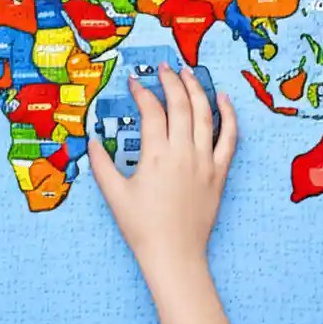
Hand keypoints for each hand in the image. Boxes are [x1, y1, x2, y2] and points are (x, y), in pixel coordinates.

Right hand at [87, 63, 236, 274]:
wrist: (174, 255)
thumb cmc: (142, 227)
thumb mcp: (114, 194)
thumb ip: (100, 164)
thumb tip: (92, 140)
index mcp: (156, 155)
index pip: (152, 111)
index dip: (142, 93)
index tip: (134, 83)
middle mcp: (183, 152)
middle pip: (181, 104)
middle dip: (171, 81)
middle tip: (162, 68)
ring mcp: (205, 161)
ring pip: (205, 114)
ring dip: (196, 89)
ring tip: (187, 73)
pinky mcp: (219, 172)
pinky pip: (229, 137)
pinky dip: (228, 115)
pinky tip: (223, 98)